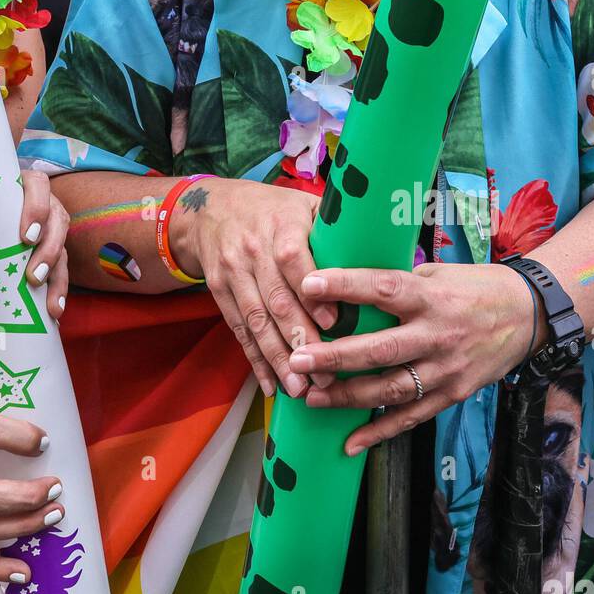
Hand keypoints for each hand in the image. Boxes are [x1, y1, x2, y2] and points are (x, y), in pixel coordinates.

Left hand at [0, 167, 67, 319]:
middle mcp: (46, 204)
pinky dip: (59, 290)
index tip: (26, 236)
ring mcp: (52, 227)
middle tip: (31, 276)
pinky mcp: (55, 249)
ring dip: (56, 276)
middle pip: (57, 221)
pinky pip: (62, 268)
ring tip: (48, 303)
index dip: (37, 209)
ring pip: (63, 247)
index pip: (39, 186)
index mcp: (24, 186)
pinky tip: (54, 310)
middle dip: (49, 250)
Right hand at [171, 178, 337, 399]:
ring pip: (256, 320)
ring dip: (278, 358)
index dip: (312, 294)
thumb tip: (383, 257)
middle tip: (325, 375)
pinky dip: (255, 359)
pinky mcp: (219, 291)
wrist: (210, 208)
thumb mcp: (303, 205)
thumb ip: (334, 230)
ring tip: (300, 389)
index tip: (332, 324)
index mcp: (281, 225)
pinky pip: (239, 330)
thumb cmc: (272, 209)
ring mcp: (233, 272)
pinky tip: (271, 384)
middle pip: (276, 299)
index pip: (294, 260)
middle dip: (300, 340)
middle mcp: (253, 249)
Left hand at [288, 262, 540, 452]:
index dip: (345, 287)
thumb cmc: (473, 286)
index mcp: (430, 295)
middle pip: (381, 349)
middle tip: (297, 360)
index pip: (383, 288)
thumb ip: (397, 284)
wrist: (529, 315)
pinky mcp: (453, 394)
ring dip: (348, 397)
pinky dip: (380, 431)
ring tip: (311, 398)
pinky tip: (350, 442)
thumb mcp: (436, 272)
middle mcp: (438, 334)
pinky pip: (412, 417)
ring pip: (392, 389)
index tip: (308, 285)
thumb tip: (345, 286)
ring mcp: (447, 368)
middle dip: (335, 357)